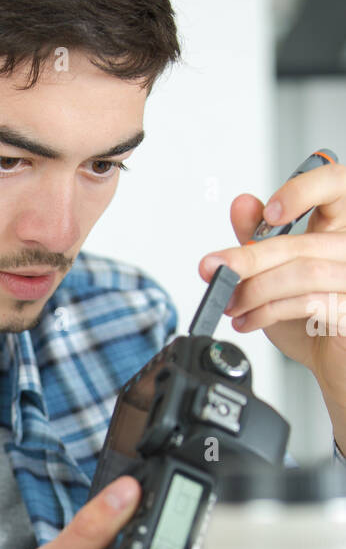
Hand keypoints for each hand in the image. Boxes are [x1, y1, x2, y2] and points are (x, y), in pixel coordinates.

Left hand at [198, 156, 345, 434]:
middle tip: (215, 270)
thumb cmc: (313, 319)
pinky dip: (268, 312)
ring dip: (255, 291)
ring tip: (230, 305)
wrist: (334, 365)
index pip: (335, 183)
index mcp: (338, 227)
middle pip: (303, 241)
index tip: (269, 212)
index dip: (303, 190)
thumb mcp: (277, 274)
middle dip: (249, 259)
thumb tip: (242, 203)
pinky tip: (248, 320)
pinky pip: (309, 303)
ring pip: (303, 272)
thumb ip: (260, 239)